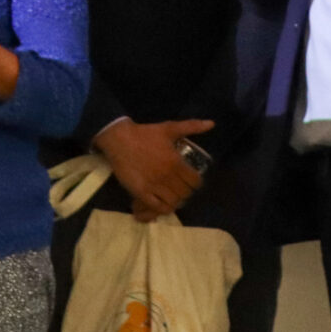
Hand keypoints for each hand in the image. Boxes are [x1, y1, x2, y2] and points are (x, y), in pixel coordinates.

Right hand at [94, 118, 212, 221]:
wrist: (119, 139)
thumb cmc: (145, 134)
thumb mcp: (170, 128)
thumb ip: (191, 126)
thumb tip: (211, 123)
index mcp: (176, 162)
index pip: (195, 182)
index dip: (195, 183)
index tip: (191, 181)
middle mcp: (167, 176)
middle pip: (185, 194)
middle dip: (185, 192)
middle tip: (181, 188)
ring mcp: (154, 186)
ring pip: (173, 202)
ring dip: (174, 201)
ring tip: (172, 196)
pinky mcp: (140, 192)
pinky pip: (156, 207)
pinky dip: (162, 208)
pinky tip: (161, 202)